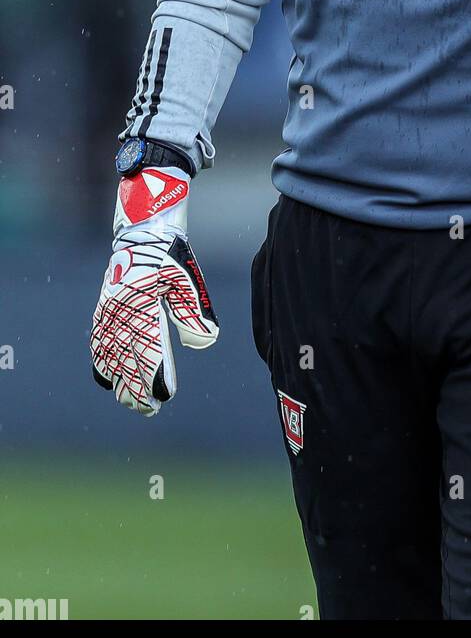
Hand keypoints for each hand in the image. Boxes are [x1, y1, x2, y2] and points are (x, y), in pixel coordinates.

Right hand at [90, 167, 218, 415]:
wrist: (142, 228)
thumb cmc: (169, 254)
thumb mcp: (186, 280)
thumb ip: (194, 313)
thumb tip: (204, 343)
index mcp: (141, 306)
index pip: (148, 352)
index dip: (154, 377)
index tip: (162, 398)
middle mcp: (119, 312)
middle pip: (126, 360)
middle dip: (136, 388)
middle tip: (148, 410)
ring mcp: (108, 310)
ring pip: (109, 355)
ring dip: (119, 380)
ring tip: (129, 400)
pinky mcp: (104, 307)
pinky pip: (99, 341)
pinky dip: (102, 361)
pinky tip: (107, 375)